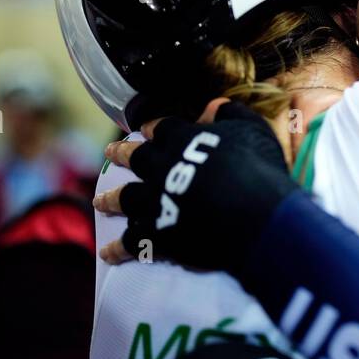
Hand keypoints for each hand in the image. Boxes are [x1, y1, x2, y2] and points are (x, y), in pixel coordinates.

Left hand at [93, 101, 297, 272]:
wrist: (257, 217)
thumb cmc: (260, 169)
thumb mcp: (251, 129)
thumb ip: (229, 113)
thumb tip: (211, 106)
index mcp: (183, 139)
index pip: (162, 128)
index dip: (152, 128)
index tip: (144, 129)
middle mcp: (162, 167)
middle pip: (136, 158)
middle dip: (121, 154)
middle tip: (108, 152)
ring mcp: (157, 201)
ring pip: (125, 198)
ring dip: (110, 199)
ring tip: (99, 201)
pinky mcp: (158, 234)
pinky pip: (132, 241)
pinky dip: (118, 248)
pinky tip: (108, 253)